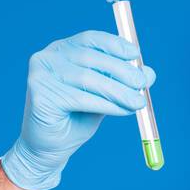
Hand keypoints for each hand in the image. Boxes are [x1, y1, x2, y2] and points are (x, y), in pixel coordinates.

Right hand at [0, 30, 155, 189]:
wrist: (48, 150)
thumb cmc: (74, 120)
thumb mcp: (102, 97)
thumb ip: (120, 83)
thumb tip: (149, 73)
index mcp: (61, 51)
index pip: (90, 39)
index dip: (114, 44)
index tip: (135, 55)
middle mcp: (47, 58)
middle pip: (90, 58)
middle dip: (121, 71)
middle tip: (142, 84)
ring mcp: (40, 75)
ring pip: (88, 79)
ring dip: (118, 91)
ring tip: (137, 103)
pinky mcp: (40, 95)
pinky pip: (81, 98)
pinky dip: (107, 105)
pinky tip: (122, 111)